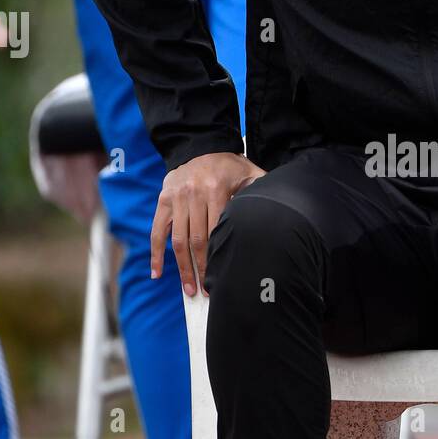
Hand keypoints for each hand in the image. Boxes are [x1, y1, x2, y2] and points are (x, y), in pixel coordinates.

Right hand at [151, 151, 266, 296]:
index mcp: (216, 189)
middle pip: (197, 240)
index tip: (223, 277)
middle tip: (207, 292)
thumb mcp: (250, 172)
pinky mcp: (163, 200)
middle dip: (202, 269)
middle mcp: (193, 194)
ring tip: (189, 289)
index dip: (219, 256)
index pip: (217, 230)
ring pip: (178, 240)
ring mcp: (176, 198)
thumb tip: (281, 209)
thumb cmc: (230, 166)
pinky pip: (157, 231)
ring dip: (183, 268)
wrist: (200, 147)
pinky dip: (155, 254)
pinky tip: (157, 274)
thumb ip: (262, 188)